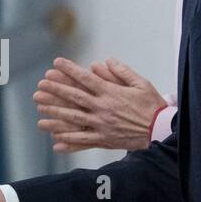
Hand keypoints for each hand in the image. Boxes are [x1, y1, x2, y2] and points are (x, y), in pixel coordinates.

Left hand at [34, 57, 166, 152]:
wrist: (161, 130)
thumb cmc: (152, 106)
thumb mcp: (141, 83)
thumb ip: (122, 71)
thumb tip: (106, 60)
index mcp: (111, 93)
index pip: (86, 78)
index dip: (70, 70)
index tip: (56, 63)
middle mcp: (103, 108)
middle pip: (75, 97)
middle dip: (55, 91)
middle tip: (40, 86)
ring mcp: (102, 125)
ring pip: (74, 119)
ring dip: (55, 114)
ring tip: (40, 112)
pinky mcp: (104, 140)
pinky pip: (83, 140)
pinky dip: (69, 140)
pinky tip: (56, 140)